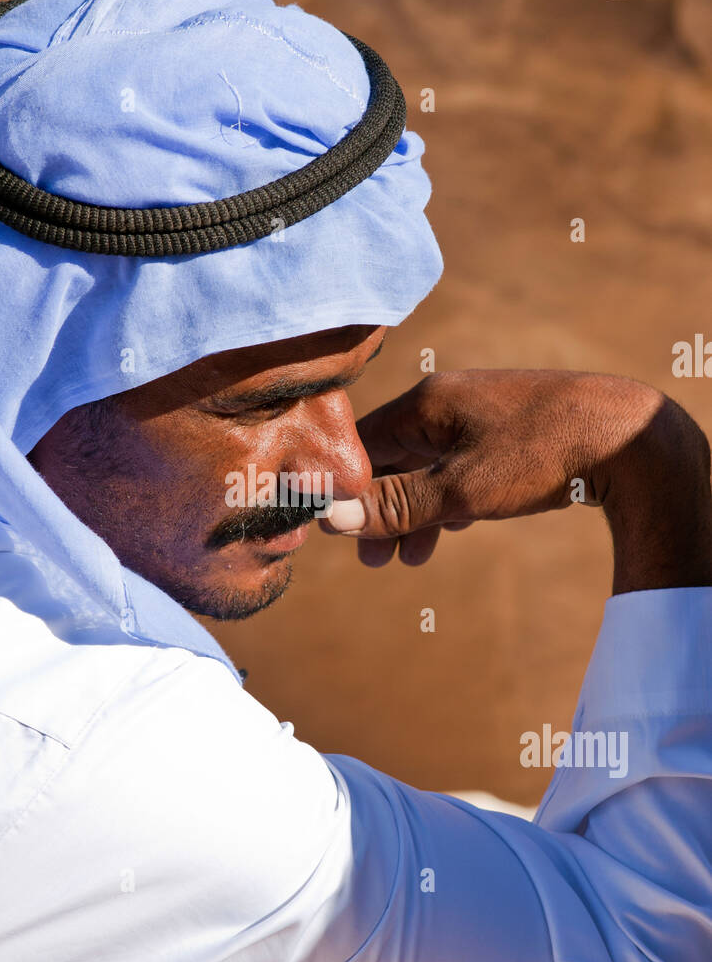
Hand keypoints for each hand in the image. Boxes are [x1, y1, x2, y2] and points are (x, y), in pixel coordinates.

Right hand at [320, 369, 711, 593]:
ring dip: (415, 512)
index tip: (334, 533)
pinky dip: (448, 499)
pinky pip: (459, 464)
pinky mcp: (508, 429)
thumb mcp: (461, 490)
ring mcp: (480, 412)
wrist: (629, 438)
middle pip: (393, 457)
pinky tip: (455, 527)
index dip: (343, 490)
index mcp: (426, 403)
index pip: (361, 445)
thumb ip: (397, 506)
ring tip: (412, 559)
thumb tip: (333, 520)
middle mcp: (447, 400)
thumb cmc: (541, 456)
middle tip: (373, 561)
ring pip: (428, 466)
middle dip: (381, 511)